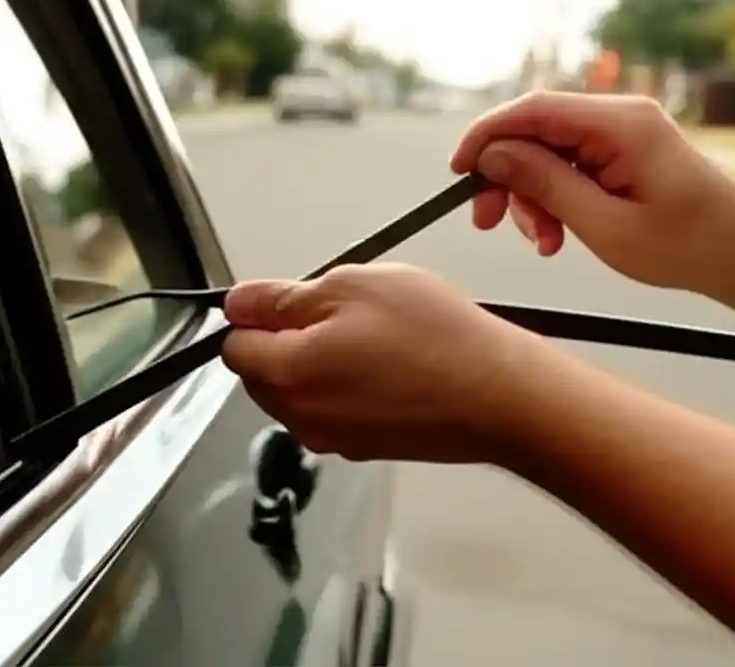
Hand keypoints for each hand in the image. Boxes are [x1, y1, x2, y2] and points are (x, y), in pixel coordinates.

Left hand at [219, 263, 545, 462]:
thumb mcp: (352, 286)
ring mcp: (333, 438)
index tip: (292, 298)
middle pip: (263, 373)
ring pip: (301, 391)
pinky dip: (351, 386)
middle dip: (288, 340)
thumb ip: (283, 297)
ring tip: (377, 337)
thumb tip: (239, 303)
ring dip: (322, 362)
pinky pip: (337, 409)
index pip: (234, 345)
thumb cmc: (435, 339)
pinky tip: (394, 365)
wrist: (500, 398)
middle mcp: (299, 417)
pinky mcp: (365, 448)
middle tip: (346, 312)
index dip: (258, 315)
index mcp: (284, 374)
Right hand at [450, 91, 734, 298]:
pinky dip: (551, 199)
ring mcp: (621, 134)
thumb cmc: (686, 246)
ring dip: (529, 197)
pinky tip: (556, 235)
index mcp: (620, 124)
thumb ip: (544, 185)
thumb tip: (492, 155)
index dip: (486, 136)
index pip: (532, 110)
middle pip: (534, 132)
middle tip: (485, 222)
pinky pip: (567, 165)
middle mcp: (619, 117)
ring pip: (545, 153)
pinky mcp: (621, 152)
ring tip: (542, 242)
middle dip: (505, 178)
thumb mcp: (604, 224)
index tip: (457, 173)